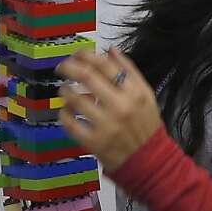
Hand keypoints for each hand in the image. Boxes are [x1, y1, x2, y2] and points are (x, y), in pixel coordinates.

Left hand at [57, 48, 162, 173]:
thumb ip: (130, 71)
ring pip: (75, 99)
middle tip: (62, 67)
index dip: (87, 55)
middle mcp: (120, 106)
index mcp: (134, 92)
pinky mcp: (93, 142)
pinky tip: (66, 110)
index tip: (77, 54)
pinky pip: (70, 123)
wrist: (149, 159)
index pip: (105, 64)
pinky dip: (64, 113)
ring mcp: (106, 125)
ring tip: (64, 89)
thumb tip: (111, 50)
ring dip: (65, 90)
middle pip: (87, 77)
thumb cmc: (145, 124)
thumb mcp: (145, 94)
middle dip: (69, 67)